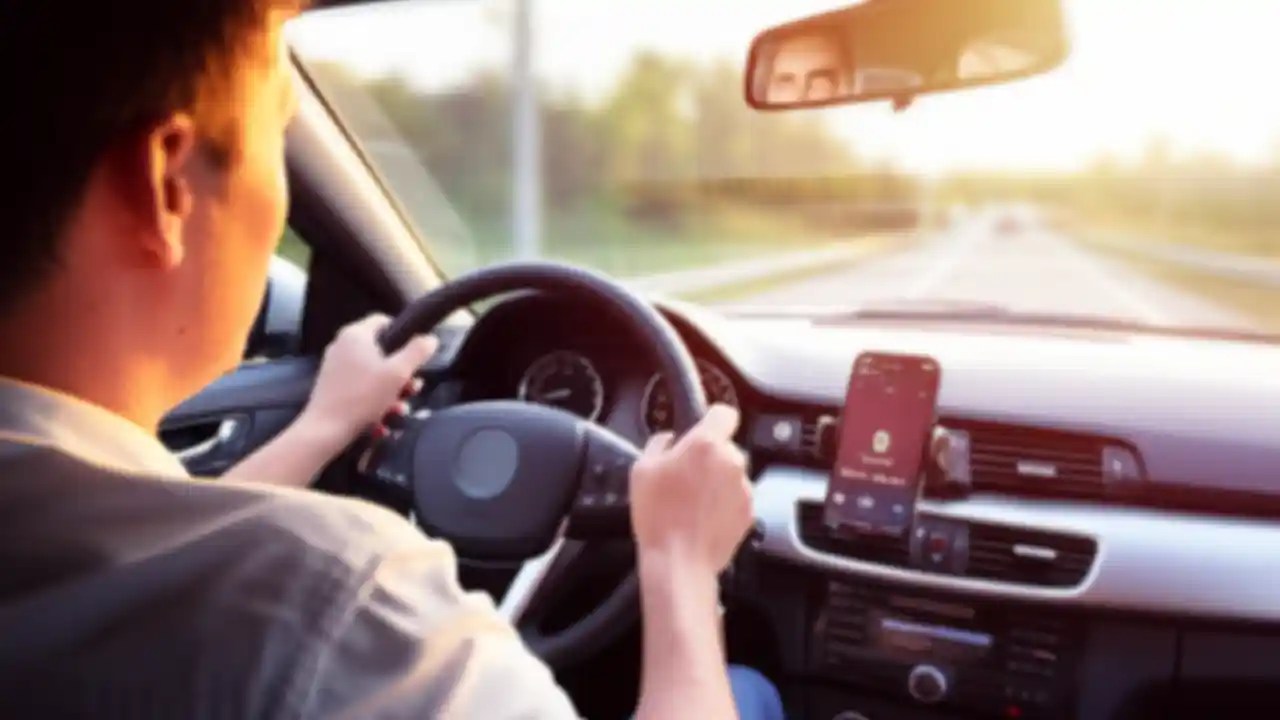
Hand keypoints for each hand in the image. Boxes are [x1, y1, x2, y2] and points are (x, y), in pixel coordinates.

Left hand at [299, 314, 436, 447]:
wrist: (325, 430)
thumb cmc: (363, 397)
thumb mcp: (398, 373)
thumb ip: (417, 352)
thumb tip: (431, 338)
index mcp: (356, 334)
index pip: (385, 321)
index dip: (404, 335)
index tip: (416, 356)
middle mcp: (342, 345)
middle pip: (382, 351)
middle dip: (401, 372)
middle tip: (413, 389)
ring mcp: (335, 366)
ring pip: (373, 372)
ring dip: (391, 391)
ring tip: (399, 410)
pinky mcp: (331, 385)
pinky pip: (360, 386)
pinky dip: (374, 399)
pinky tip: (382, 420)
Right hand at [630, 404, 752, 575]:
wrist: (679, 561)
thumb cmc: (657, 514)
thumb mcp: (642, 469)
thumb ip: (659, 443)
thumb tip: (670, 439)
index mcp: (706, 444)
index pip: (724, 413)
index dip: (713, 419)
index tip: (702, 429)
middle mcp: (732, 461)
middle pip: (726, 447)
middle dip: (710, 456)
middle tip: (686, 475)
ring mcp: (744, 488)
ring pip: (732, 474)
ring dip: (718, 481)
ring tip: (693, 502)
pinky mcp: (750, 512)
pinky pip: (737, 498)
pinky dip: (725, 503)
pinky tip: (704, 518)